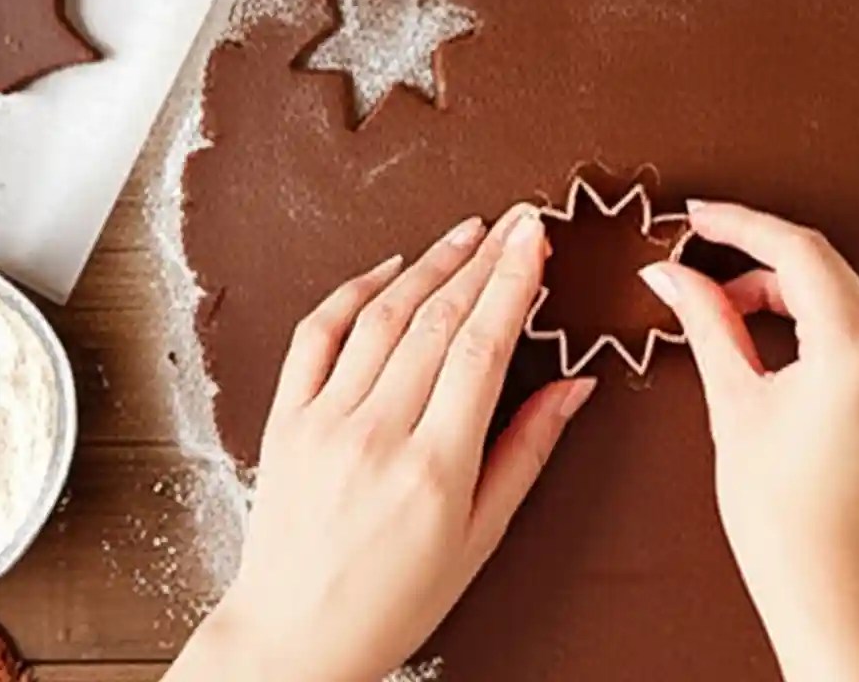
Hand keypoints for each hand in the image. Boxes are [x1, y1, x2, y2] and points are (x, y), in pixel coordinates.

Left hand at [166, 205, 596, 681]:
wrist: (295, 635)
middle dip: (484, 259)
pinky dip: (353, 290)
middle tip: (516, 223)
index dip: (513, 282)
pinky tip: (390, 268)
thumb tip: (573, 387)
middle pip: (438, 320)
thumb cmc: (393, 599)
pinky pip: (317, 334)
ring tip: (467, 232)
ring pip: (382, 316)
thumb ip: (527, 450)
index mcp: (435, 466)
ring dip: (431, 264)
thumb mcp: (480, 535)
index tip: (536, 241)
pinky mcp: (285, 419)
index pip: (483, 347)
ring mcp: (324, 421)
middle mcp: (377, 433)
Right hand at [639, 201, 858, 681]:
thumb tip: (675, 279)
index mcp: (857, 352)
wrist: (833, 590)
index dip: (741, 224)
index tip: (700, 217)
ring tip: (727, 313)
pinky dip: (810, 321)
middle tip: (700, 270)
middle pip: (823, 268)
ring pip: (840, 296)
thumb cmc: (786, 522)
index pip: (798, 251)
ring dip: (783, 291)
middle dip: (757, 260)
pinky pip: (858, 330)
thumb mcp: (735, 407)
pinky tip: (769, 338)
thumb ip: (709, 325)